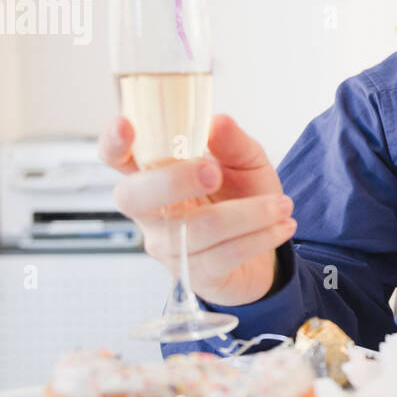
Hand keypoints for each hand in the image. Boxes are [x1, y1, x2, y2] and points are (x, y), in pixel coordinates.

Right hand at [100, 114, 296, 306]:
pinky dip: (259, 236)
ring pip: (195, 229)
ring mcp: (169, 247)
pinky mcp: (195, 275)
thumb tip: (216, 122)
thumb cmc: (243, 198)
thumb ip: (231, 141)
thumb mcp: (245, 162)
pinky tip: (281, 226)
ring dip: (248, 214)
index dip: (113, 144)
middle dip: (173, 181)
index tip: (125, 125)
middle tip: (214, 173)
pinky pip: (223, 255)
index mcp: (155, 176)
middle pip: (133, 198)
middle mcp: (152, 213)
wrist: (267, 249)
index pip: (117, 159)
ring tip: (282, 204)